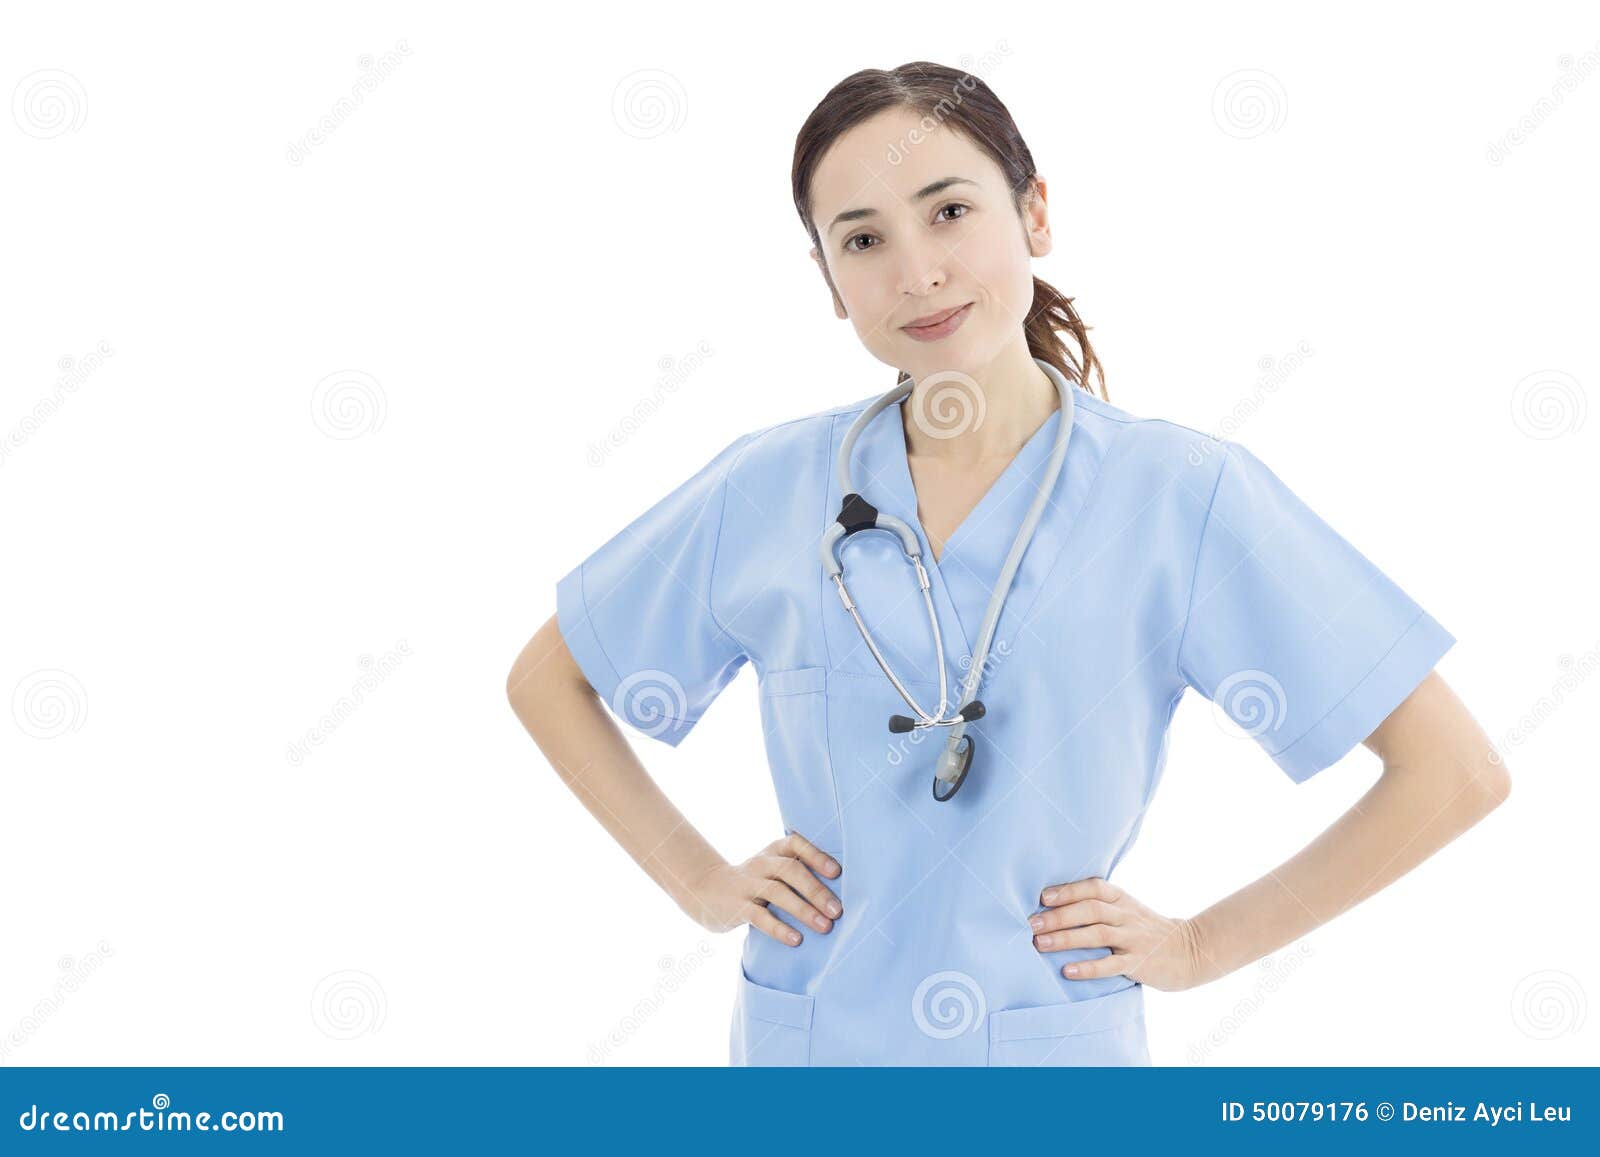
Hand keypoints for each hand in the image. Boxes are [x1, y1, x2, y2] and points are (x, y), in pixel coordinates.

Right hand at [683, 832, 842, 946]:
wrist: (705, 890)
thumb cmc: (754, 881)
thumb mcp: (772, 869)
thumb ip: (798, 872)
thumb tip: (841, 893)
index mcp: (773, 851)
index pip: (795, 844)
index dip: (816, 855)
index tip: (837, 872)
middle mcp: (761, 864)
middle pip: (790, 870)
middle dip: (816, 890)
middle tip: (837, 910)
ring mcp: (747, 885)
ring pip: (777, 893)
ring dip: (803, 910)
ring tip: (825, 927)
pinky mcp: (737, 907)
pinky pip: (760, 917)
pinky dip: (779, 928)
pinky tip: (796, 940)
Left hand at [1028, 877, 1205, 990]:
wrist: (1189, 951)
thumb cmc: (1145, 929)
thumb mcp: (1126, 910)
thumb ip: (1098, 904)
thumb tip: (1051, 904)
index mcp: (1122, 899)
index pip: (1094, 888)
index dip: (1068, 890)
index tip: (1042, 897)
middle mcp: (1127, 915)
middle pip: (1091, 910)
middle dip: (1059, 916)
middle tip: (1031, 924)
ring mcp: (1134, 939)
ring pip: (1098, 934)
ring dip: (1067, 938)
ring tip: (1040, 944)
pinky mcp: (1139, 963)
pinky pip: (1111, 965)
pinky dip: (1088, 968)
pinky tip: (1067, 971)